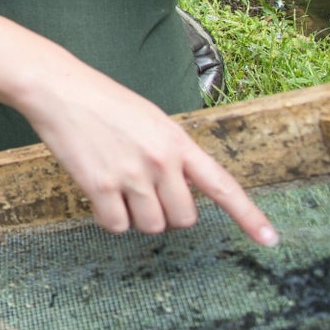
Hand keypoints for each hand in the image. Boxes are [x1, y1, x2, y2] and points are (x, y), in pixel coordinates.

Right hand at [24, 74, 276, 245]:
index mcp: (178, 143)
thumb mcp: (150, 120)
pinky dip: (110, 219)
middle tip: (147, 196)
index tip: (271, 240)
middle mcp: (161, 162)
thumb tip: (180, 189)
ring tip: (120, 191)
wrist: (59, 89)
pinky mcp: (100, 186)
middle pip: (184, 218)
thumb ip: (171, 153)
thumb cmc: (102, 101)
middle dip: (168, 215)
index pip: (223, 186)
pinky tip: (100, 197)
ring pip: (151, 226)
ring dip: (137, 217)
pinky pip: (117, 225)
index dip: (250, 217)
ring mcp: (131, 175)